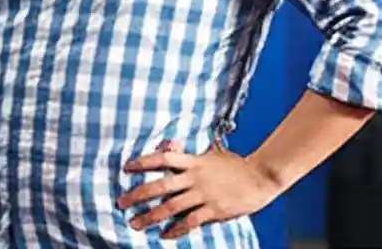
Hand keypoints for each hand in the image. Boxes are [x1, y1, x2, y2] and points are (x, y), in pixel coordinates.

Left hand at [117, 140, 282, 239]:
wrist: (261, 176)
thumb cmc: (235, 165)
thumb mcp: (211, 155)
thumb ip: (190, 154)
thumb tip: (170, 145)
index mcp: (193, 162)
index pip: (163, 158)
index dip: (143, 162)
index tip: (126, 167)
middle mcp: (195, 178)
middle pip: (160, 186)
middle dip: (138, 195)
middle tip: (121, 202)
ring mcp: (204, 195)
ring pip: (171, 206)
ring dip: (151, 216)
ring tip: (135, 223)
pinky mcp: (215, 210)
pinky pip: (191, 221)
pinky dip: (177, 229)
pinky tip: (165, 235)